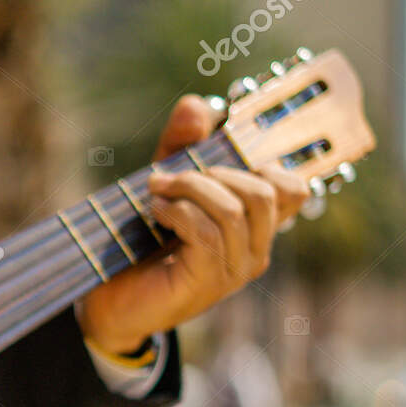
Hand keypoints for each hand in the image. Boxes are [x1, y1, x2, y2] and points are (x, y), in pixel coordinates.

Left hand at [76, 95, 309, 355]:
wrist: (112, 300)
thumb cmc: (144, 242)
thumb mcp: (168, 183)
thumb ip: (183, 145)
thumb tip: (198, 106)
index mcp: (255, 228)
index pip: (293, 190)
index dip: (264, 163)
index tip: (214, 158)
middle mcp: (255, 251)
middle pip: (265, 192)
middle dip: (214, 171)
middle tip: (168, 176)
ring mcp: (234, 271)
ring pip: (234, 210)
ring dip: (189, 188)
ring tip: (156, 191)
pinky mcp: (206, 283)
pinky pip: (207, 233)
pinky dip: (178, 211)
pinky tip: (156, 210)